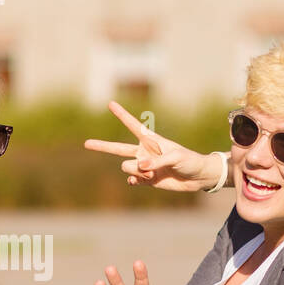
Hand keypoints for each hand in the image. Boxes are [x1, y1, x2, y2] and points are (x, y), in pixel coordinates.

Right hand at [84, 101, 222, 191]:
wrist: (197, 177)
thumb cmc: (189, 161)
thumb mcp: (176, 157)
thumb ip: (157, 161)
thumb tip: (141, 166)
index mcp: (151, 140)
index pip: (132, 125)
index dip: (121, 115)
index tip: (110, 104)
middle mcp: (144, 152)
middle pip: (118, 149)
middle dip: (102, 146)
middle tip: (86, 143)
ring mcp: (144, 166)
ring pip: (127, 168)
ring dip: (138, 171)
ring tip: (153, 172)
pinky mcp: (147, 180)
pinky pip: (133, 180)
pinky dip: (137, 180)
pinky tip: (144, 180)